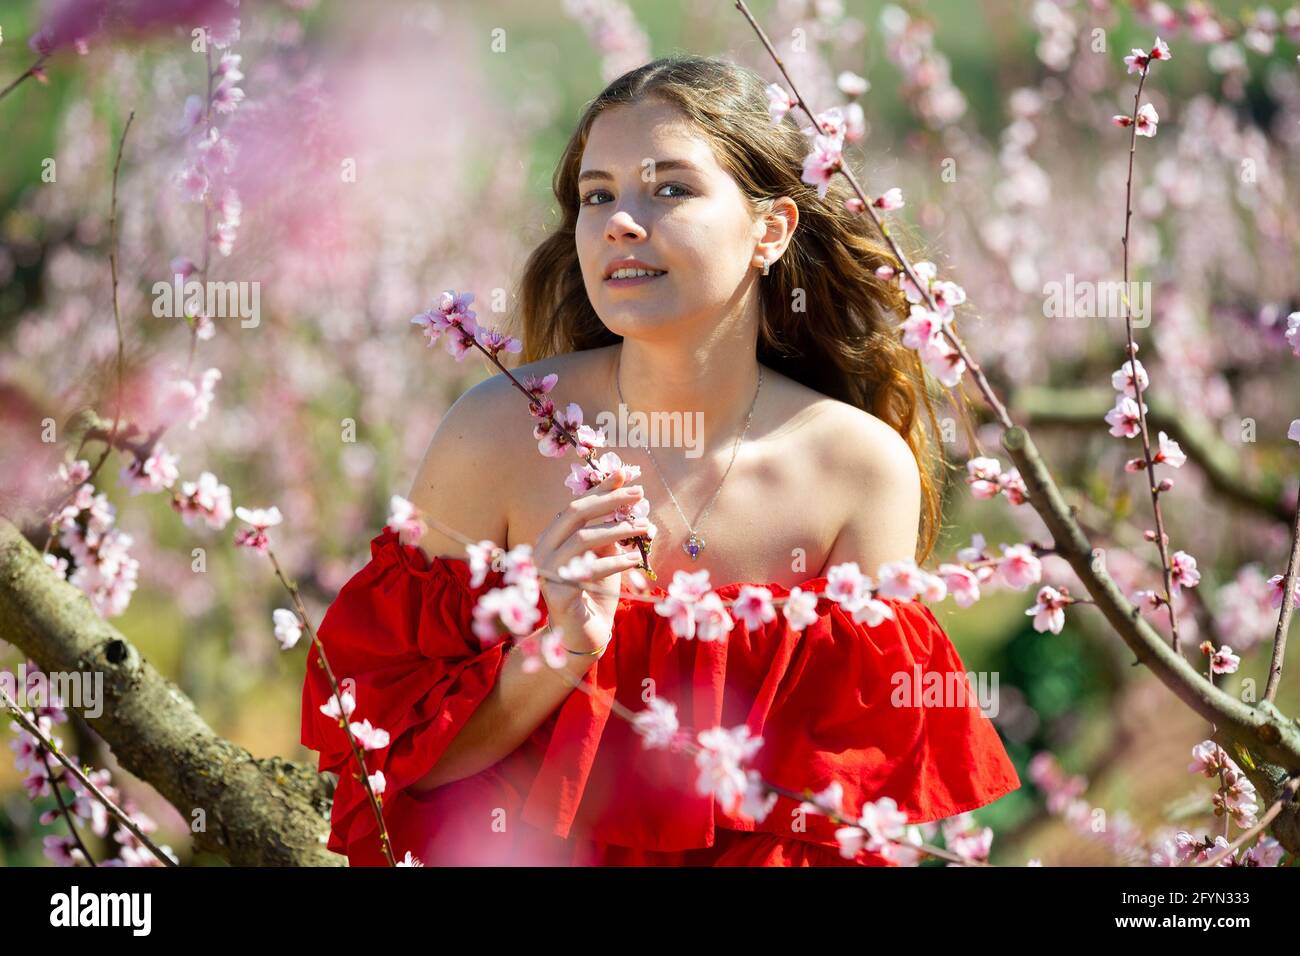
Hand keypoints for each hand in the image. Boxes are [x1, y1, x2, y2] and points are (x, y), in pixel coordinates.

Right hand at [531, 471, 651, 654]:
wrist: (583, 638)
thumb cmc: (595, 594)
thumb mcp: (604, 556)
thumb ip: (609, 529)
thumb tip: (626, 493)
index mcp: (552, 539)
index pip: (575, 506)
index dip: (598, 489)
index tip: (624, 475)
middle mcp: (543, 551)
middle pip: (574, 514)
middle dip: (609, 501)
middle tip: (639, 495)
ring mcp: (547, 572)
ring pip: (583, 539)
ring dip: (618, 530)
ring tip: (645, 529)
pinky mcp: (558, 594)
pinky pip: (590, 569)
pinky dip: (616, 562)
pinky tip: (636, 560)